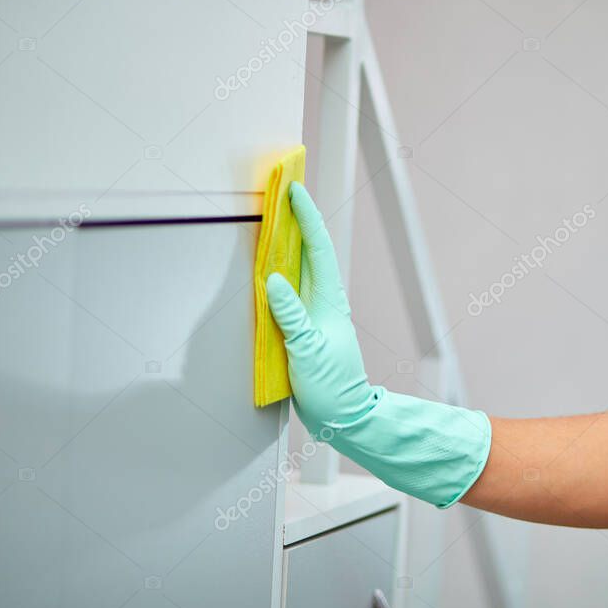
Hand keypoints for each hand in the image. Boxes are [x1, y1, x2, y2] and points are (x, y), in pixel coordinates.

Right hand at [265, 181, 377, 434]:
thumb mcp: (308, 350)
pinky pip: (287, 294)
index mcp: (329, 302)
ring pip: (298, 270)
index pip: (318, 249)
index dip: (307, 218)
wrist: (343, 416)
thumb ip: (291, 315)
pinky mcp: (302, 329)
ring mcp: (313, 314)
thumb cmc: (333, 387)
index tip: (295, 191)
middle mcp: (322, 302)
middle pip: (308, 252)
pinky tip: (264, 269)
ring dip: (286, 244)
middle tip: (280, 193)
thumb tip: (274, 279)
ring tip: (271, 219)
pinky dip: (275, 275)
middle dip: (295, 221)